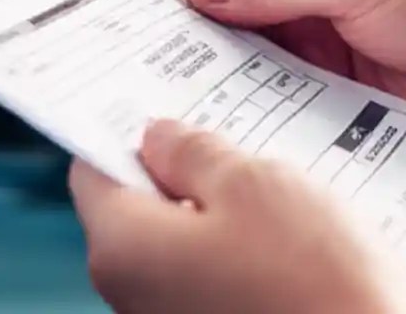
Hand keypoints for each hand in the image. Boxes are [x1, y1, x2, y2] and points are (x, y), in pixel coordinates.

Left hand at [71, 120, 405, 313]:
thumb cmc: (312, 280)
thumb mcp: (255, 184)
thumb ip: (195, 154)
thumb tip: (160, 137)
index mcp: (125, 248)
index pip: (93, 170)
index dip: (127, 132)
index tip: (169, 109)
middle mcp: (133, 294)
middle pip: (140, 209)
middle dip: (186, 170)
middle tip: (241, 143)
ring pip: (184, 243)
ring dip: (224, 211)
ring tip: (282, 190)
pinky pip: (216, 277)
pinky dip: (245, 251)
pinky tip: (295, 237)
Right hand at [180, 0, 405, 139]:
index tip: (183, 10)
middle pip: (242, 0)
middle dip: (213, 25)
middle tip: (175, 58)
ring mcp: (329, 34)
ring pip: (260, 49)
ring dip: (237, 66)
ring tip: (204, 90)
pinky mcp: (340, 81)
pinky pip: (288, 88)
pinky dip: (265, 98)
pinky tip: (246, 113)